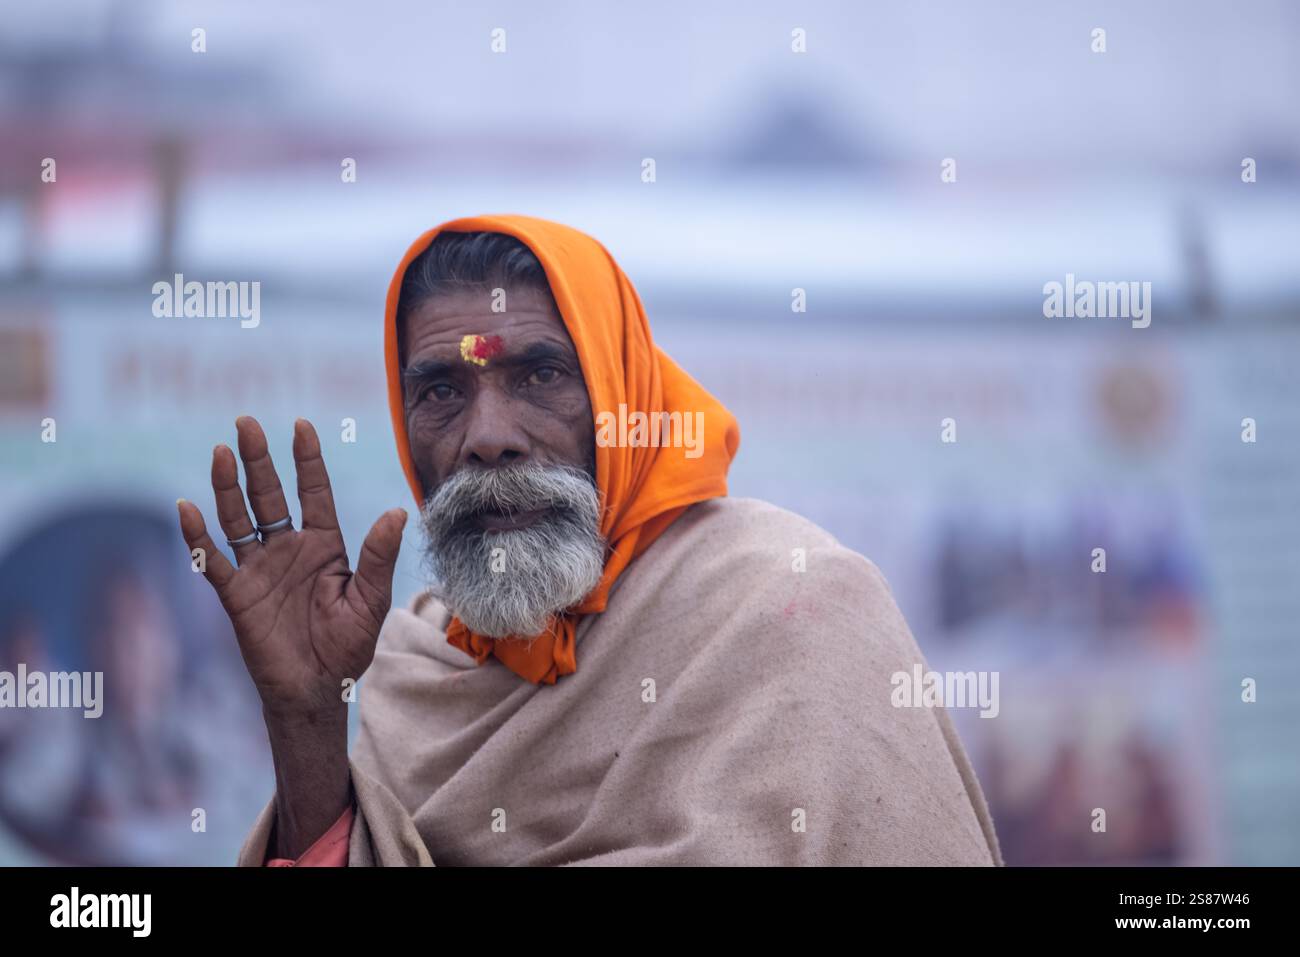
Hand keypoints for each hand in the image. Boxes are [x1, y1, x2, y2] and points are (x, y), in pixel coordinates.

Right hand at [177, 416, 406, 719]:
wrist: (316, 690)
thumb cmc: (348, 647)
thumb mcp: (371, 600)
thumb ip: (379, 557)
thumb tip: (398, 511)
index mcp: (324, 546)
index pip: (313, 492)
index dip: (307, 460)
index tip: (301, 425)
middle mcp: (289, 549)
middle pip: (270, 495)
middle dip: (259, 460)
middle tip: (246, 422)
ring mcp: (260, 569)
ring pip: (239, 518)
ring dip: (229, 486)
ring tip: (222, 451)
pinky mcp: (237, 595)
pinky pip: (214, 560)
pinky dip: (199, 536)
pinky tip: (187, 507)